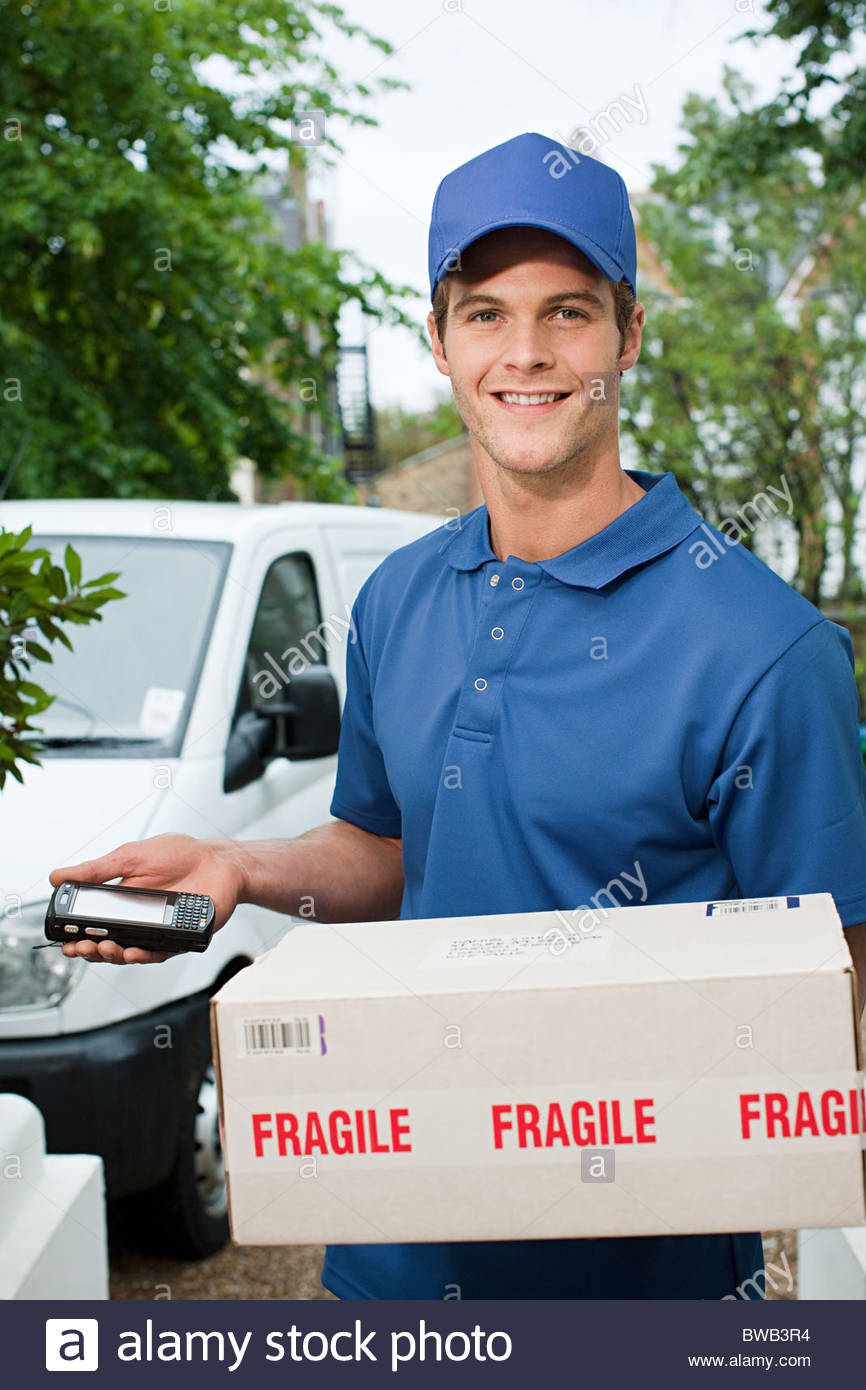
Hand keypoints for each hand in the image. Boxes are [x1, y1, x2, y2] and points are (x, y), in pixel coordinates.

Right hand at [48, 833, 244, 964]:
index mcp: (121, 901)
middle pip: (106, 944)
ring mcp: (155, 932)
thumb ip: (96, 870)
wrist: (218, 861)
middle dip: (90, 950)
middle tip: (80, 947)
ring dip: (111, 955)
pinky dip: (142, 955)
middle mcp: (136, 920)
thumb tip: (58, 876)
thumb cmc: (179, 855)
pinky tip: (131, 952)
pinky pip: (156, 954)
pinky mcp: (176, 939)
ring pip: (128, 953)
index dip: (77, 936)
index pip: (92, 926)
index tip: (64, 939)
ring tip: (101, 948)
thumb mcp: (130, 857)